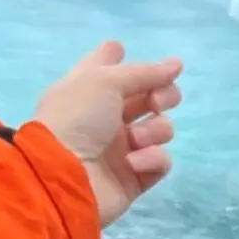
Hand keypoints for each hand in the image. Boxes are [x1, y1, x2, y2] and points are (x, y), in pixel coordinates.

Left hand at [28, 40, 180, 227]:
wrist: (62, 176)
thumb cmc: (76, 118)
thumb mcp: (104, 81)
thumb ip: (144, 72)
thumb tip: (175, 65)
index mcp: (89, 89)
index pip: (109, 65)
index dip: (126, 60)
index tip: (151, 64)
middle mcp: (106, 116)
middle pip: (148, 96)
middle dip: (163, 94)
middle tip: (156, 102)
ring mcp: (120, 148)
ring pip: (160, 128)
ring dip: (154, 130)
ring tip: (134, 139)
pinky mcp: (133, 177)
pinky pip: (159, 161)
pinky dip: (151, 159)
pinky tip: (132, 163)